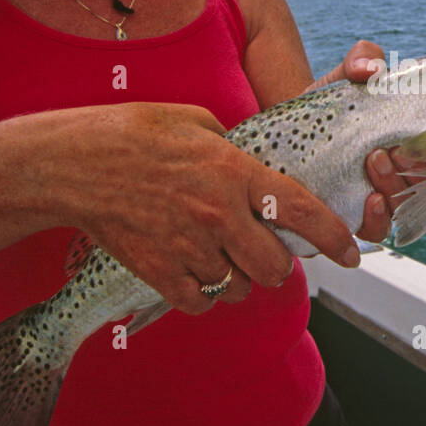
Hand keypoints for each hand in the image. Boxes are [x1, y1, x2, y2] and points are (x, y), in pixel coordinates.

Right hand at [63, 102, 360, 316]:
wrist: (73, 164)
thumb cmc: (133, 133)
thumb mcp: (197, 122)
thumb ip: (235, 151)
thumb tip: (254, 172)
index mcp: (236, 172)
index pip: (304, 212)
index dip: (336, 238)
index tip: (352, 255)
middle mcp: (220, 215)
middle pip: (276, 267)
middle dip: (275, 263)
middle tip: (260, 250)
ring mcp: (190, 248)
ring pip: (239, 288)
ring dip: (237, 278)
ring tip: (217, 254)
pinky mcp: (160, 273)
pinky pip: (201, 302)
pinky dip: (202, 293)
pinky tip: (190, 270)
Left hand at [316, 40, 425, 243]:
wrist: (285, 137)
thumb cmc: (327, 104)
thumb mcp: (346, 74)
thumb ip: (361, 58)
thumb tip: (373, 67)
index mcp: (417, 138)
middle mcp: (405, 170)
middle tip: (404, 151)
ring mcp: (382, 196)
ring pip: (406, 206)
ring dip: (397, 186)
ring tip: (375, 160)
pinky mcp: (354, 219)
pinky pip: (377, 231)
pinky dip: (378, 217)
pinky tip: (368, 198)